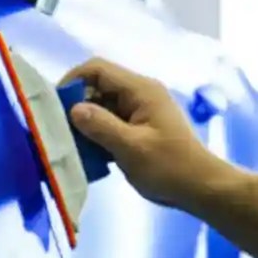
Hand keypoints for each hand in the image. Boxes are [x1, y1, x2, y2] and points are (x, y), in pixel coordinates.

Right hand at [62, 59, 237, 209]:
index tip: (55, 105)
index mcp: (141, 90)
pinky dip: (98, 135)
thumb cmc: (169, 167)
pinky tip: (89, 154)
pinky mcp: (140, 129)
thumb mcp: (131, 148)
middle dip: (77, 105)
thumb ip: (101, 126)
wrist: (201, 188)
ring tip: (71, 145)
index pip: (97, 69)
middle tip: (59, 130)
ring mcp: (141, 111)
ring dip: (86, 123)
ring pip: (102, 107)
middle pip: (98, 87)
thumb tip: (73, 109)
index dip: (73, 81)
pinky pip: (111, 123)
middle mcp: (140, 94)